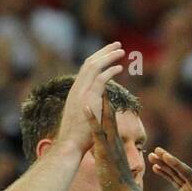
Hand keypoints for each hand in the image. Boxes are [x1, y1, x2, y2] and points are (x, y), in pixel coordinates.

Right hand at [56, 41, 125, 155]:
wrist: (70, 146)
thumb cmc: (77, 138)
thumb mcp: (82, 119)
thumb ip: (88, 109)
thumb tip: (95, 107)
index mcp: (75, 92)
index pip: (86, 69)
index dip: (97, 58)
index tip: (108, 53)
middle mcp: (77, 89)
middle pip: (90, 62)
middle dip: (104, 52)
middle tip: (117, 45)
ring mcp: (81, 92)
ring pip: (94, 66)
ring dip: (109, 57)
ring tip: (121, 51)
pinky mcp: (88, 98)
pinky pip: (100, 79)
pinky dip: (110, 70)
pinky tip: (119, 67)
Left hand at [88, 91, 139, 190]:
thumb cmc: (120, 186)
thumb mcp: (114, 168)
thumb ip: (113, 160)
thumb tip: (111, 158)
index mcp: (117, 143)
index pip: (113, 120)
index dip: (108, 105)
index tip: (104, 90)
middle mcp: (116, 140)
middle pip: (111, 113)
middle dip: (107, 95)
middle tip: (103, 77)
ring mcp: (110, 144)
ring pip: (106, 117)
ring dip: (101, 100)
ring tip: (97, 82)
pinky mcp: (104, 151)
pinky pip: (97, 131)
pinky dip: (91, 118)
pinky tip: (84, 106)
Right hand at [149, 146, 191, 190]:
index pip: (188, 174)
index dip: (175, 164)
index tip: (164, 155)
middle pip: (181, 171)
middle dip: (168, 160)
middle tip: (156, 150)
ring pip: (177, 175)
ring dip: (165, 166)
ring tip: (152, 157)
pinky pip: (176, 182)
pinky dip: (166, 175)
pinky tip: (157, 169)